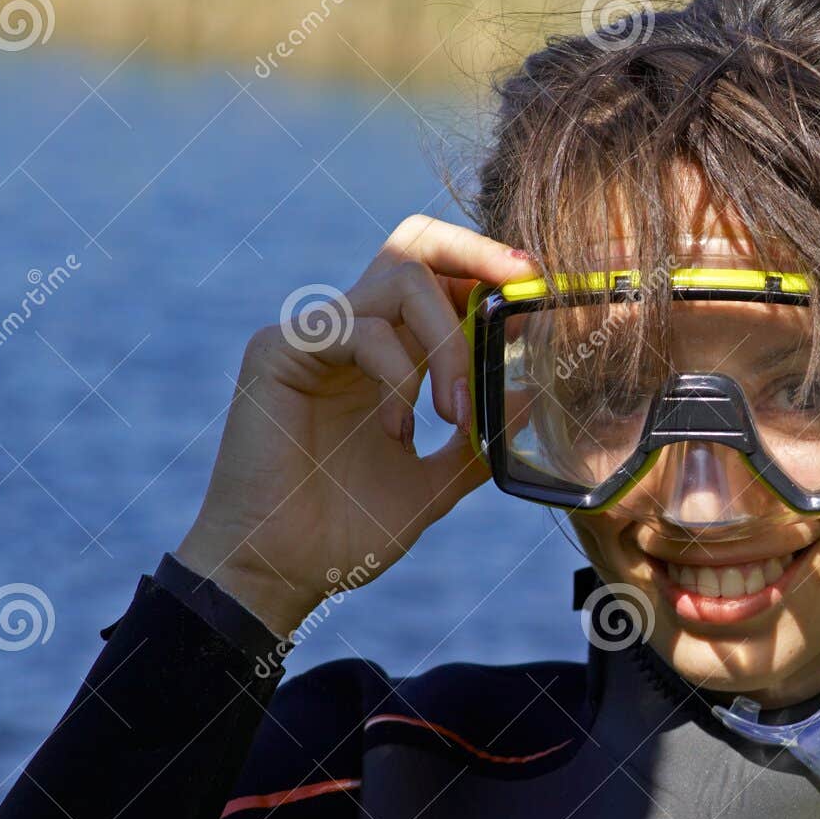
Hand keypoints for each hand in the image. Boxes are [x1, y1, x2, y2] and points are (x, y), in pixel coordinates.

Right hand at [175, 216, 534, 635]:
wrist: (279, 573)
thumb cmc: (346, 530)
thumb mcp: (436, 482)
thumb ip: (482, 439)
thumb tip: (540, 394)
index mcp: (389, 355)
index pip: (440, 278)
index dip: (491, 272)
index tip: (539, 293)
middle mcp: (352, 332)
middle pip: (413, 244)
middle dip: (476, 253)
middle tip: (517, 292)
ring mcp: (315, 336)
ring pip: (399, 279)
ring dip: (447, 342)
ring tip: (453, 414)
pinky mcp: (280, 350)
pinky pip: (359, 328)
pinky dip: (397, 373)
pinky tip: (398, 430)